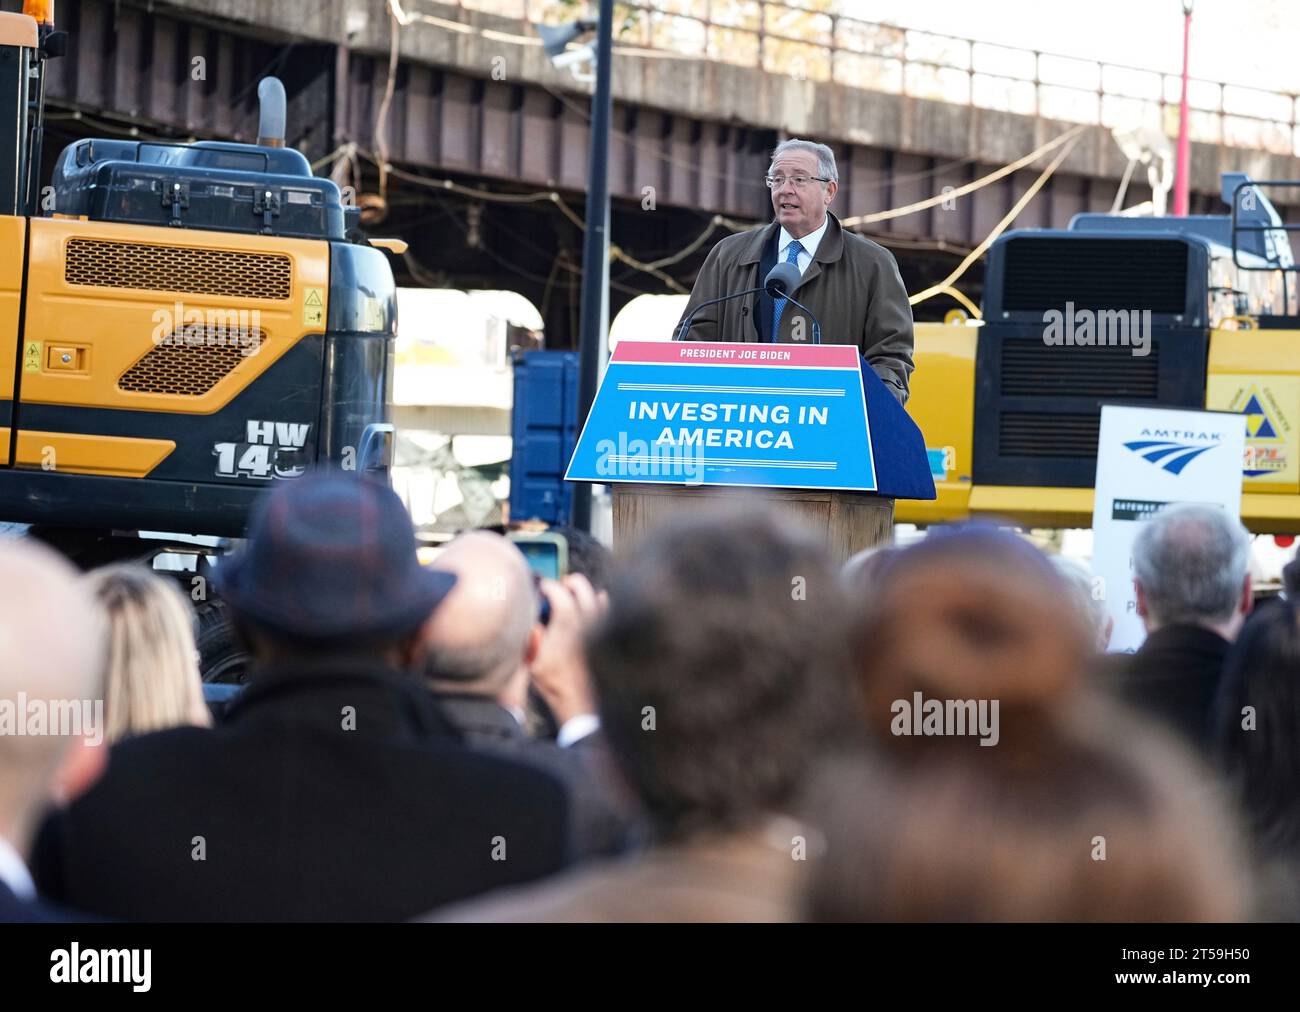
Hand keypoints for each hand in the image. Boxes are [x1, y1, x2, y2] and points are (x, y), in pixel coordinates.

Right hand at [530, 574, 603, 728]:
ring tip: (571, 595)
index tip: (543, 586)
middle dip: (568, 582)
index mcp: (564, 628)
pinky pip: (607, 609)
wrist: (577, 699)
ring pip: (595, 595)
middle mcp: (583, 623)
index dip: (549, 586)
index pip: (559, 593)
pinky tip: (595, 601)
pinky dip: (600, 601)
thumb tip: (536, 620)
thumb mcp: (533, 662)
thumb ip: (532, 638)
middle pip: (580, 587)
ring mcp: (597, 627)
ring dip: (582, 591)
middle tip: (558, 588)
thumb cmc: (554, 683)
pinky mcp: (606, 634)